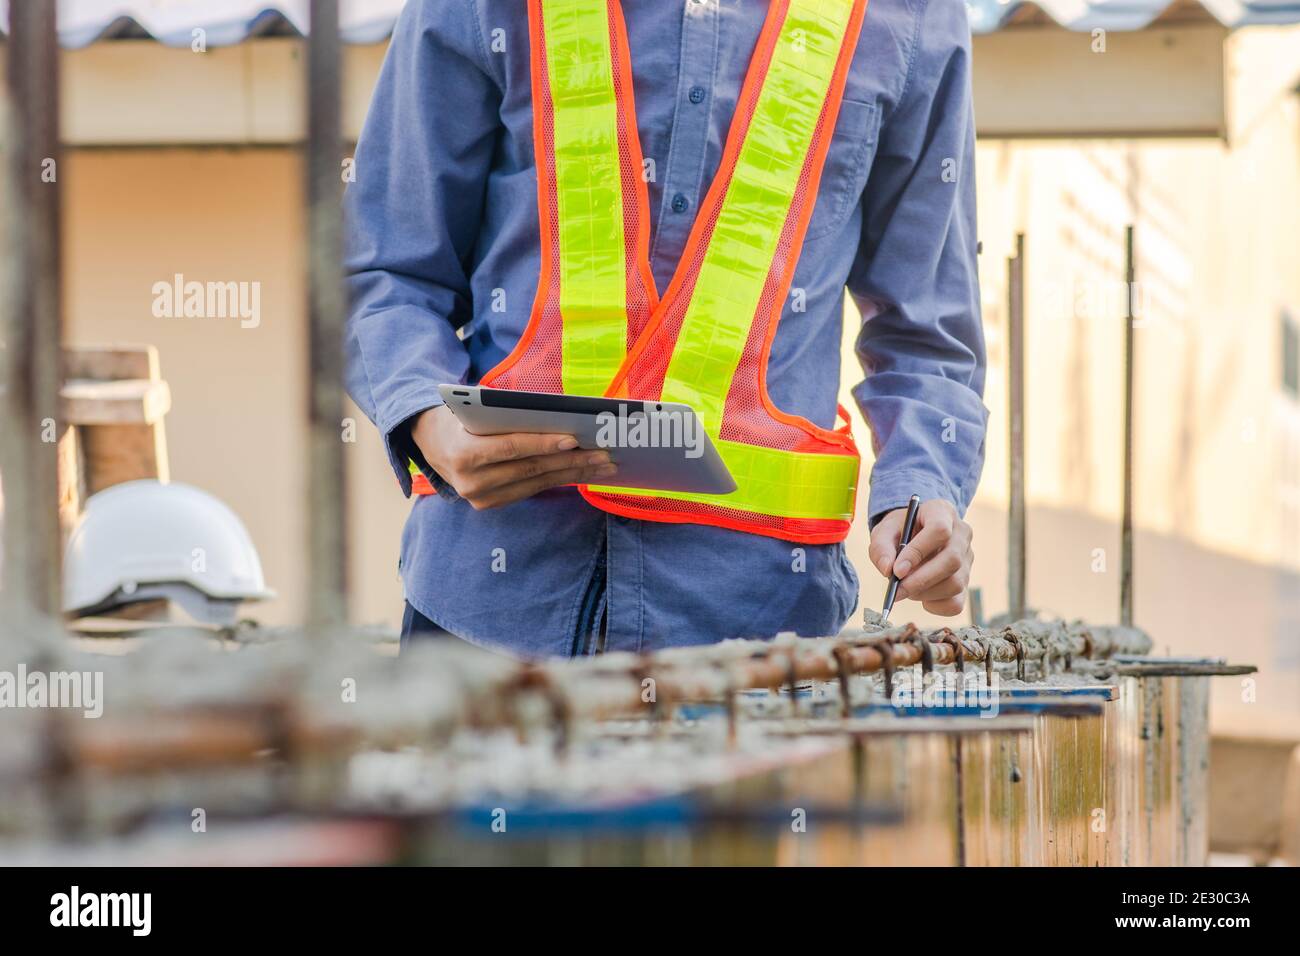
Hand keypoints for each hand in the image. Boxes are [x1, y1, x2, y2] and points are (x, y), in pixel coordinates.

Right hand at [410, 405, 616, 509]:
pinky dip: (560, 481)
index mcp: (463, 453)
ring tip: (604, 466)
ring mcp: (481, 498)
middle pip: (530, 469)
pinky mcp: (491, 505)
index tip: (573, 439)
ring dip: (574, 475)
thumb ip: (507, 414)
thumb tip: (558, 415)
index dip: (543, 444)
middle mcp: (471, 482)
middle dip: (571, 462)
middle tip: (604, 455)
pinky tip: (583, 473)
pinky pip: (532, 490)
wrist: (430, 443)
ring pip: (536, 483)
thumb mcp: (476, 409)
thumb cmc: (460, 417)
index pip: (511, 448)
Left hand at [868, 499, 972, 615]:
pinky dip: (935, 606)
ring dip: (925, 593)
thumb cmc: (899, 532)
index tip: (897, 570)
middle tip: (897, 591)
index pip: (940, 530)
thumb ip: (881, 548)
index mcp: (942, 511)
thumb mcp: (884, 531)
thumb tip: (888, 571)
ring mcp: (968, 558)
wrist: (912, 536)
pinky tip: (921, 597)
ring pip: (956, 583)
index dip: (918, 552)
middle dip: (921, 580)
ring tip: (905, 588)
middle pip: (952, 560)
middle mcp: (962, 533)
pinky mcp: (966, 580)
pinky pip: (956, 602)